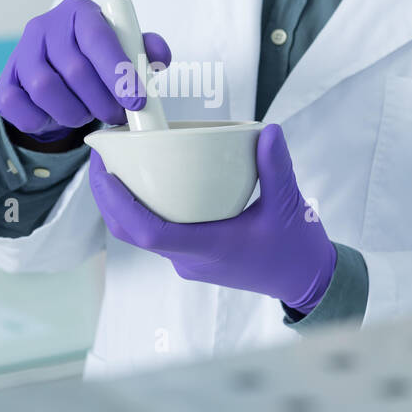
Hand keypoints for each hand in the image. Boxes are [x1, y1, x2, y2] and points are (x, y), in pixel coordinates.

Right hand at [0, 0, 169, 141]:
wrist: (60, 69)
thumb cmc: (101, 57)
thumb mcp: (128, 48)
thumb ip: (147, 49)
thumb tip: (159, 56)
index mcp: (80, 12)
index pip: (98, 39)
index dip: (118, 74)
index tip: (137, 102)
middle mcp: (45, 26)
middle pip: (74, 69)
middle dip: (103, 102)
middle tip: (118, 115)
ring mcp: (21, 51)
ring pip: (45, 88)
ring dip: (74, 112)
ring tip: (89, 114)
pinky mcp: (6, 79)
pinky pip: (17, 105)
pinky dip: (42, 119)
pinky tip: (59, 117)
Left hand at [88, 124, 337, 313]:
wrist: (307, 280)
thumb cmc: (297, 249)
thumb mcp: (290, 204)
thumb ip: (276, 168)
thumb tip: (267, 132)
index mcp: (209, 248)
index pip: (147, 231)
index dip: (118, 202)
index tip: (106, 170)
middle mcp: (191, 259)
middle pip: (131, 232)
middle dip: (109, 197)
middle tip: (103, 158)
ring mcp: (191, 262)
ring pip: (141, 235)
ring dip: (124, 205)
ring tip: (121, 166)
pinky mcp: (195, 259)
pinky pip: (159, 234)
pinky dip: (146, 211)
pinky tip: (152, 185)